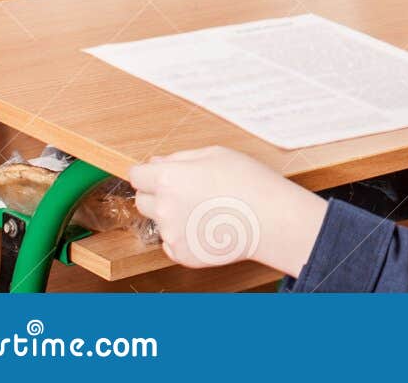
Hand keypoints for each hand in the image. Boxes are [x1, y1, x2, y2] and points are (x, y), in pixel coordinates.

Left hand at [129, 146, 327, 276]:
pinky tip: (208, 227)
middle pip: (143, 201)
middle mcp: (163, 208)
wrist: (271, 219)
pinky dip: (185, 236)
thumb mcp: (216, 154)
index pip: (136, 176)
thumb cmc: (249, 182)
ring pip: (160, 222)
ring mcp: (171, 234)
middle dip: (158, 195)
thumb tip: (156, 163)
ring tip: (206, 210)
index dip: (147, 174)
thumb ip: (179, 158)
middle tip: (188, 192)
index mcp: (168, 179)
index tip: (156, 176)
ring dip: (174, 216)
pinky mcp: (182, 254)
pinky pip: (172, 243)